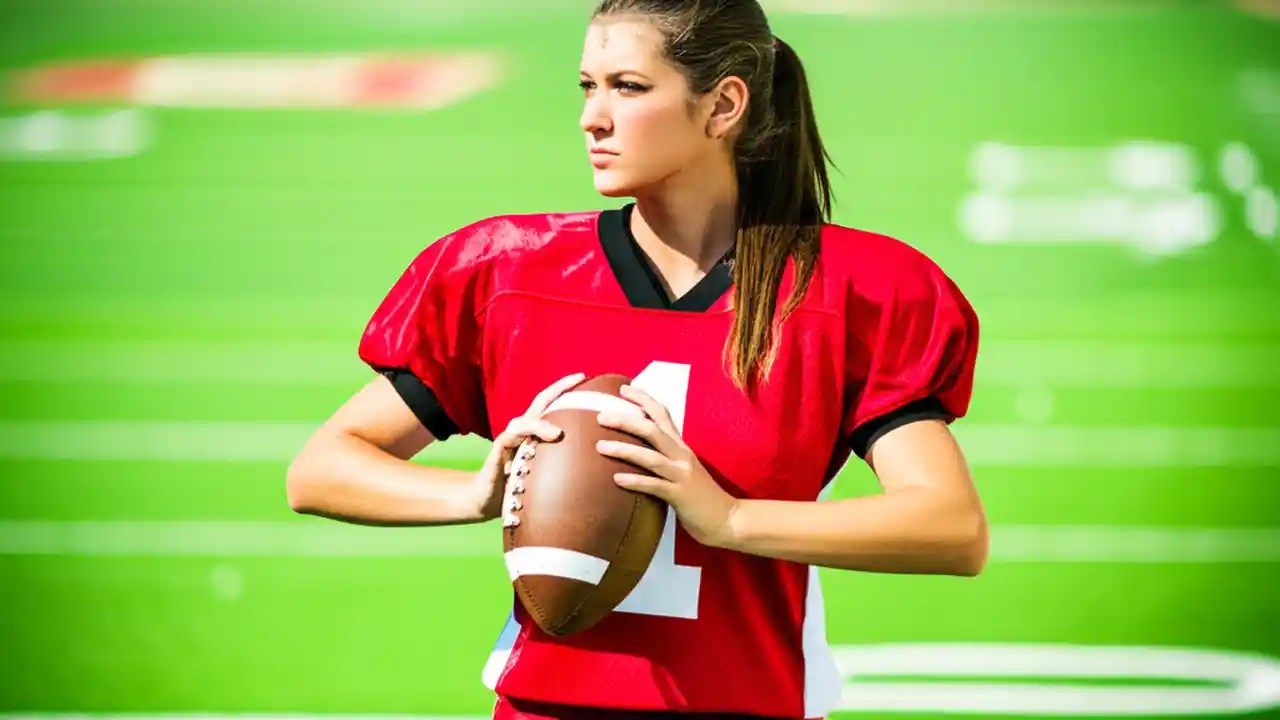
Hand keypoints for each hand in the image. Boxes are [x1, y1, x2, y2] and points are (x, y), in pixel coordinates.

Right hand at [471, 372, 584, 522]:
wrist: (486, 499)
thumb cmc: (518, 486)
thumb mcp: (545, 473)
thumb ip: (563, 466)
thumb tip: (595, 466)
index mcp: (534, 432)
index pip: (550, 404)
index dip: (565, 389)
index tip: (584, 378)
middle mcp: (521, 430)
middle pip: (540, 402)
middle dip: (559, 388)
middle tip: (580, 378)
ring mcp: (508, 439)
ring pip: (525, 420)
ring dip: (542, 423)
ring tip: (559, 433)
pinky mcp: (497, 451)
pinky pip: (509, 438)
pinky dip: (523, 440)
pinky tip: (533, 448)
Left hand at [596, 384, 739, 548]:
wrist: (728, 519)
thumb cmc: (701, 496)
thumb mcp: (684, 469)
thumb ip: (666, 456)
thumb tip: (639, 449)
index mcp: (681, 447)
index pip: (662, 415)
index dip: (643, 399)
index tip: (623, 388)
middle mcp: (682, 456)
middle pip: (651, 430)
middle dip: (625, 420)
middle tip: (600, 416)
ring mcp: (682, 475)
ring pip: (650, 457)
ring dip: (624, 450)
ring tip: (600, 446)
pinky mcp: (680, 496)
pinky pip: (654, 486)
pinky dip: (636, 481)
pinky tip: (617, 479)